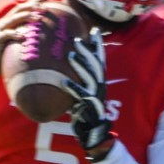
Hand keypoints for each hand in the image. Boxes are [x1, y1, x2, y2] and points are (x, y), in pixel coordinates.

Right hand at [0, 0, 47, 85]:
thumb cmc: (2, 55)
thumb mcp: (16, 43)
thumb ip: (26, 36)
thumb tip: (44, 35)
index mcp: (10, 22)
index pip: (24, 7)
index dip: (35, 0)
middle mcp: (4, 23)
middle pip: (19, 9)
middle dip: (32, 5)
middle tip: (45, 7)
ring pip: (13, 19)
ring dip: (26, 17)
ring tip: (38, 18)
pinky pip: (5, 35)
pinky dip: (14, 34)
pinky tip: (23, 36)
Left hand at [64, 28, 114, 156]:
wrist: (94, 132)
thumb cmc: (86, 111)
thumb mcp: (86, 92)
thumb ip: (82, 79)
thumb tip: (70, 64)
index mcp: (100, 81)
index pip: (100, 59)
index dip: (98, 45)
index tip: (94, 31)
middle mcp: (100, 86)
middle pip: (95, 65)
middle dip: (88, 51)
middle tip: (77, 40)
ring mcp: (96, 96)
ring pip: (89, 77)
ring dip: (80, 66)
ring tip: (70, 55)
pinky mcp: (89, 107)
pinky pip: (80, 95)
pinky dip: (72, 88)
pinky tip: (62, 81)